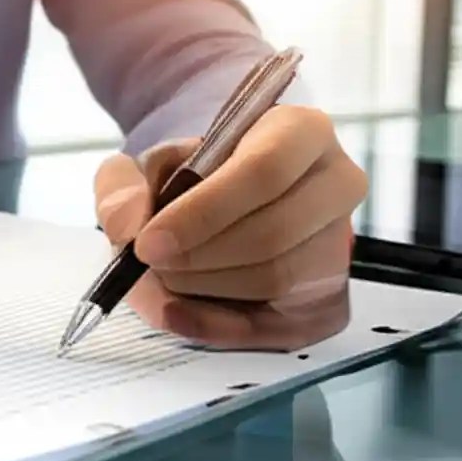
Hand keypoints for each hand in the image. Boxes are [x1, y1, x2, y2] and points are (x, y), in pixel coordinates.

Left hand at [93, 105, 366, 349]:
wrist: (216, 207)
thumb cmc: (189, 179)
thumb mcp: (145, 167)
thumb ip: (121, 186)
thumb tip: (127, 225)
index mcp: (301, 132)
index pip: (264, 171)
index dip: (202, 214)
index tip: (147, 243)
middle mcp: (337, 185)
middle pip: (271, 235)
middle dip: (195, 260)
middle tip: (147, 265)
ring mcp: (340, 246)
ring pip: (273, 280)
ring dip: (201, 289)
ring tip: (161, 277)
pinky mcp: (331, 300)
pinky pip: (275, 328)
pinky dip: (216, 326)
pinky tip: (177, 311)